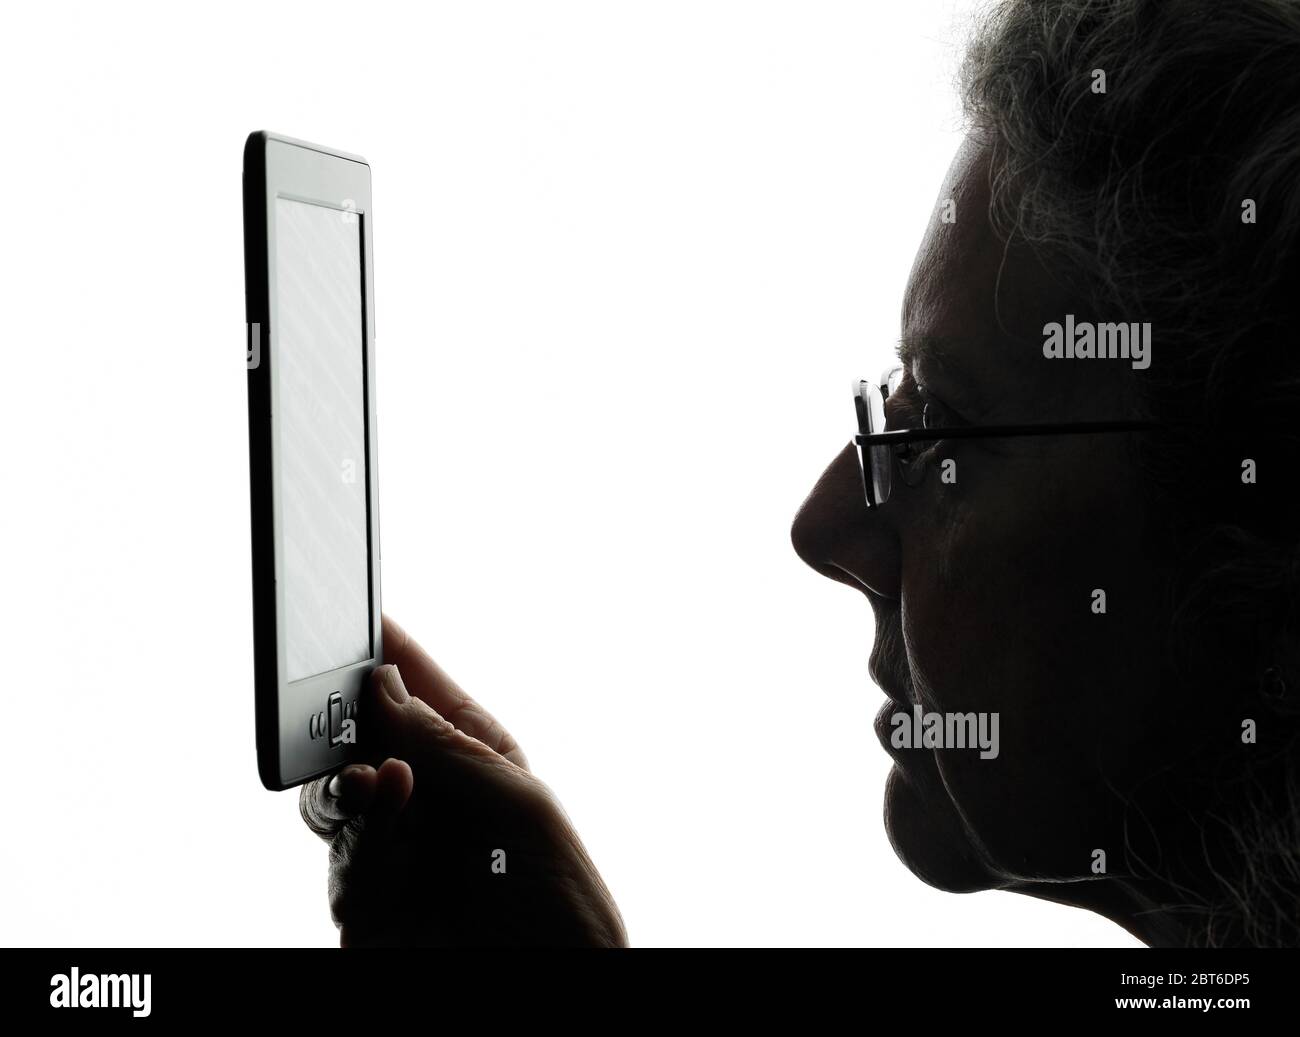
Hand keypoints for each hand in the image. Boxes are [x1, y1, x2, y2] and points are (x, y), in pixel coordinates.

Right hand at [300, 615, 626, 946]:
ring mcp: (392, 850)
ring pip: (337, 795)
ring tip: (380, 774)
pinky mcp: (365, 903)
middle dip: (345, 717)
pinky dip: (360, 834)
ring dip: (350, 779)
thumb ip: (447, 747)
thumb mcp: (520, 806)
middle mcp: (428, 798)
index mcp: (475, 758)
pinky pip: (343, 856)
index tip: (353, 611)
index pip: (420, 692)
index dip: (388, 652)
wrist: (550, 987)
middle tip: (335, 696)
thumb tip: (383, 685)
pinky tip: (386, 810)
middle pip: (362, 739)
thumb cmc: (559, 900)